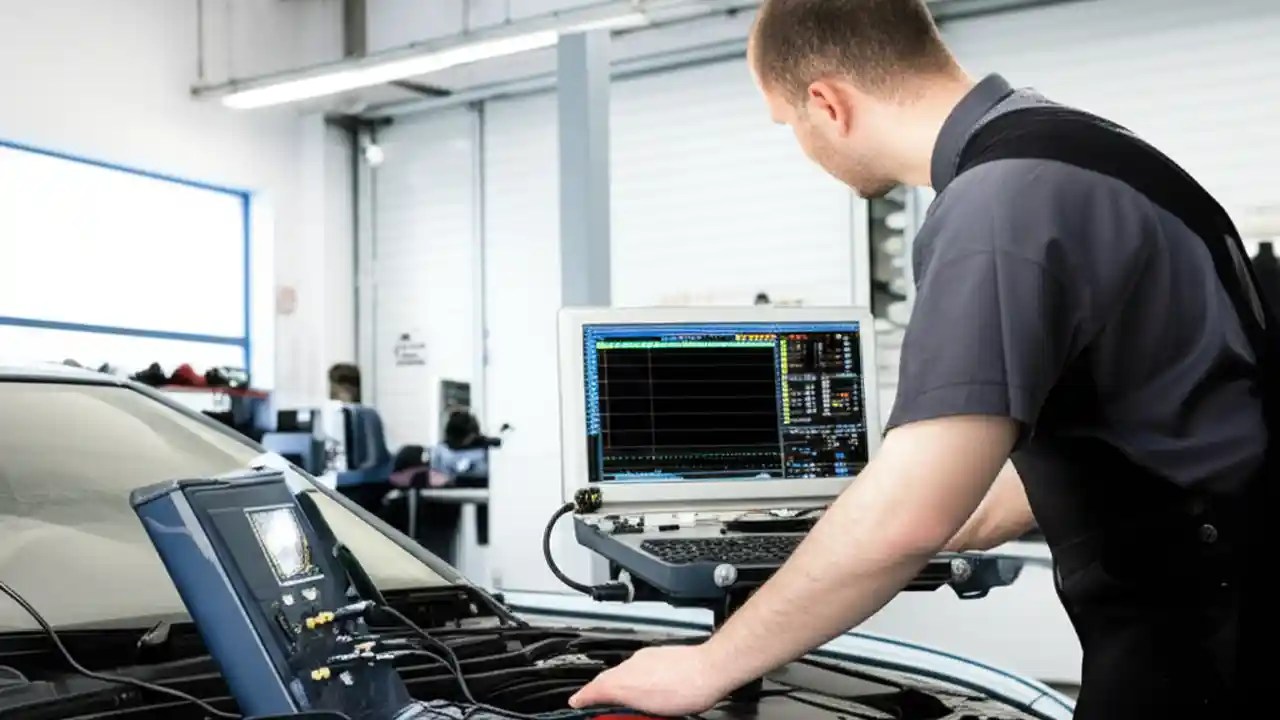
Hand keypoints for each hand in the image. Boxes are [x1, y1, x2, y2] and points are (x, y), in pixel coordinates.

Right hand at [568, 645, 732, 715]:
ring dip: (617, 683)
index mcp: (625, 681)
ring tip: (619, 698)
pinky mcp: (658, 654)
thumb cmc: (685, 690)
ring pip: (623, 671)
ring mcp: (645, 657)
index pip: (596, 688)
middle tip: (592, 701)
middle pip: (607, 678)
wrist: (711, 669)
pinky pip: (637, 665)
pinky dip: (633, 676)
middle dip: (598, 690)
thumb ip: (626, 703)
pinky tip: (644, 686)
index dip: (584, 697)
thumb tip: (609, 698)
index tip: (575, 702)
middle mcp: (631, 665)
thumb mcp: (651, 708)